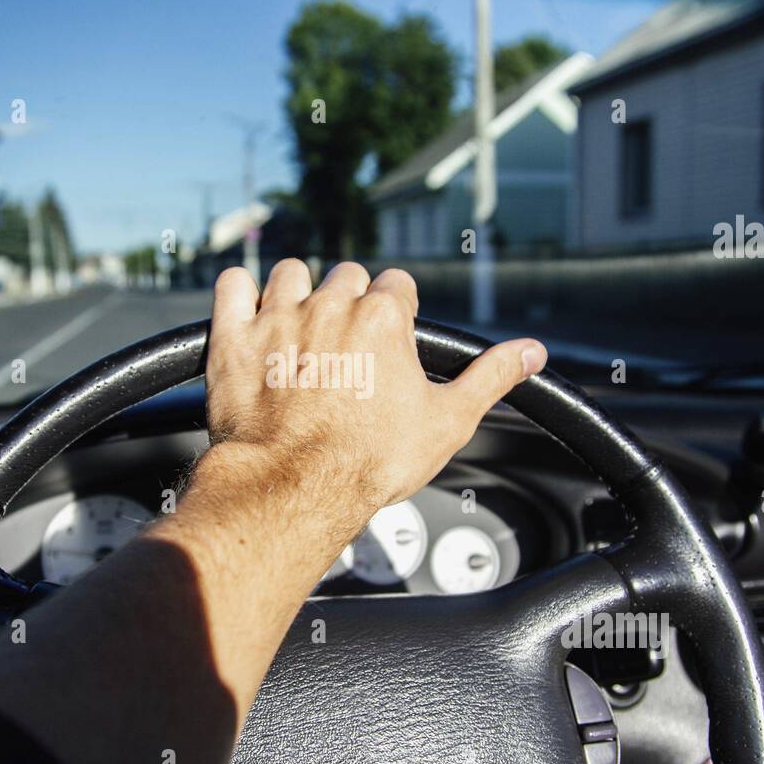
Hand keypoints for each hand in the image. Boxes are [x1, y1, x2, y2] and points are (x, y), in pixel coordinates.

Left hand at [204, 259, 546, 519]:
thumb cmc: (371, 460)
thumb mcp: (449, 421)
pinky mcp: (232, 337)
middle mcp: (331, 304)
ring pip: (290, 274)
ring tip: (302, 332)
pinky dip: (239, 293)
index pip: (398, 286)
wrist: (296, 489)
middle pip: (346, 277)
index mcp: (384, 316)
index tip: (389, 342)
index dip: (397, 313)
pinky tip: (249, 313)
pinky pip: (231, 286)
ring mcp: (277, 317)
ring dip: (298, 293)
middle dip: (349, 303)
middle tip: (347, 349)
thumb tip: (531, 352)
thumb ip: (492, 377)